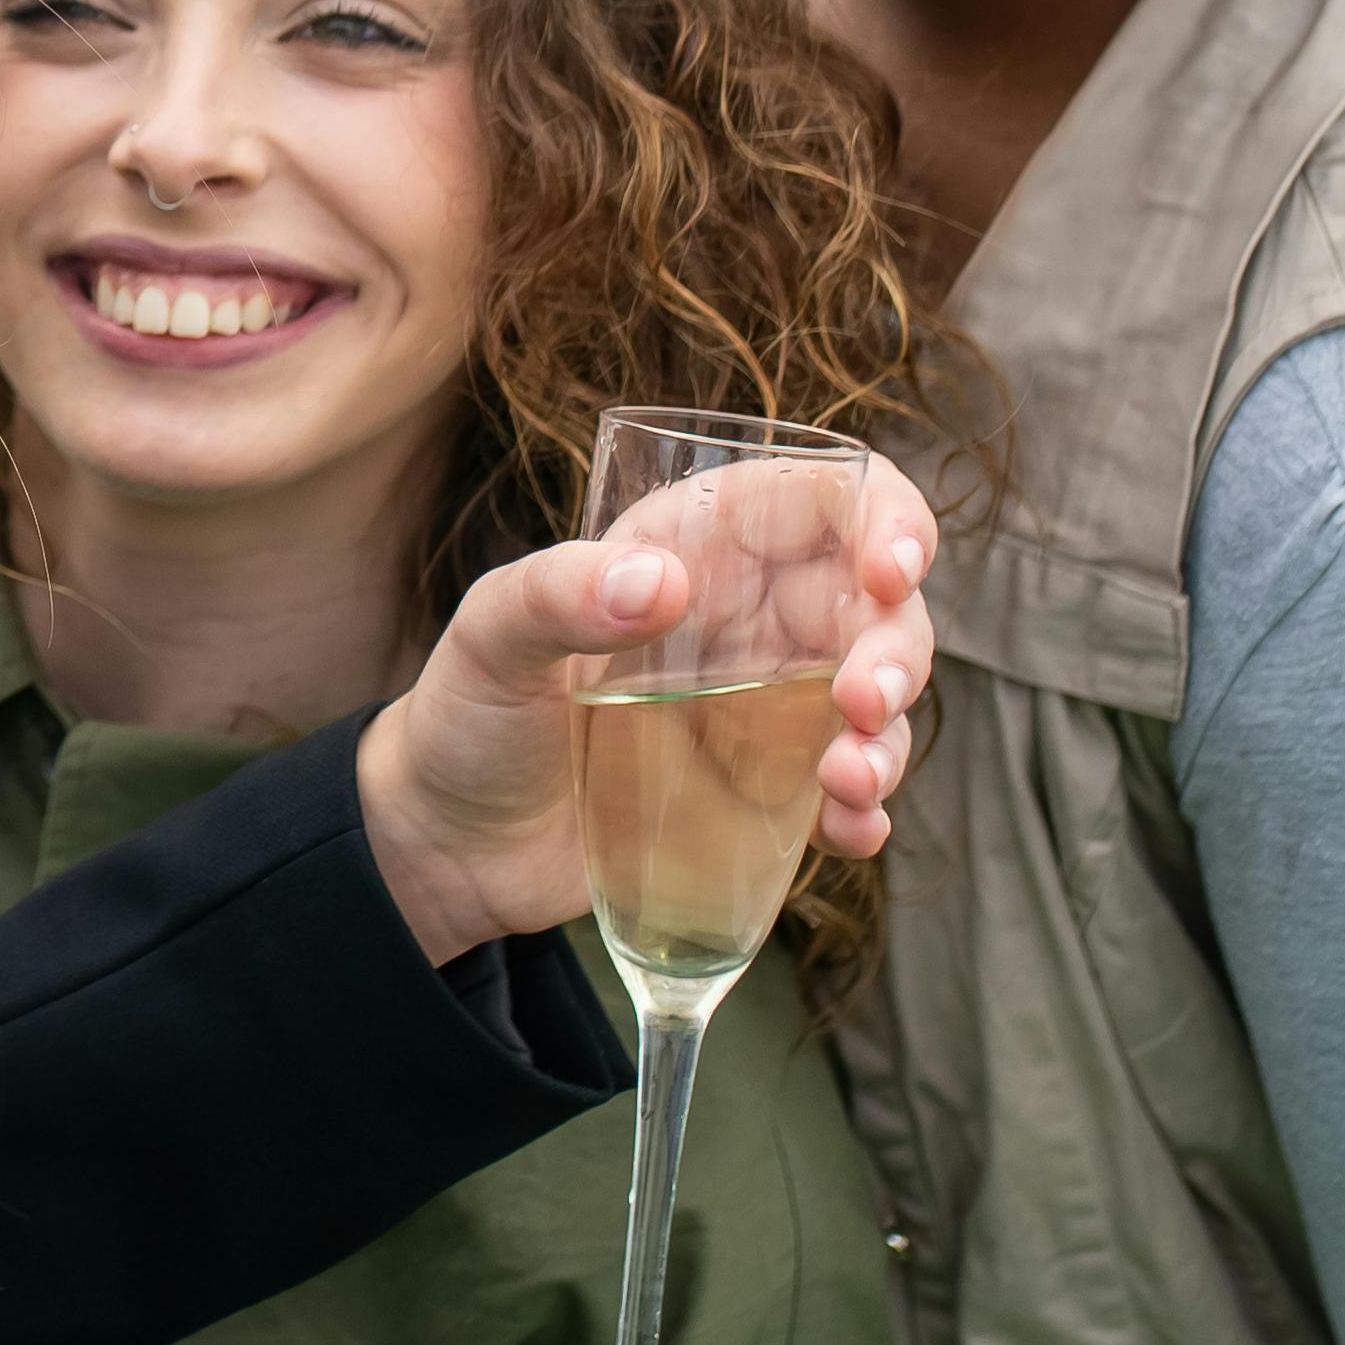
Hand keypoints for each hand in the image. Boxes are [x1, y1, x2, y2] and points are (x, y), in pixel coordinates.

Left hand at [352, 469, 941, 964]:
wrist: (447, 846)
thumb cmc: (463, 715)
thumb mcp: (489, 639)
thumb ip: (557, 596)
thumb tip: (662, 583)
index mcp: (692, 547)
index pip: (820, 498)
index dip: (885, 516)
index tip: (892, 572)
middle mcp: (744, 618)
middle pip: (874, 605)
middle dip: (897, 647)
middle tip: (862, 704)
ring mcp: (761, 707)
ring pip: (876, 698)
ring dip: (891, 737)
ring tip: (847, 782)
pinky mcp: (762, 791)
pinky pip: (848, 790)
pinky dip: (867, 809)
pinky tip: (852, 831)